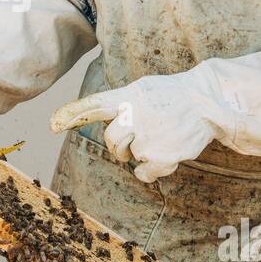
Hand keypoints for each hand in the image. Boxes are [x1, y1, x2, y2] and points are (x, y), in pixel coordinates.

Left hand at [50, 70, 225, 182]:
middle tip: (137, 138)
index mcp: (128, 96)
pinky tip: (166, 154)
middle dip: (120, 145)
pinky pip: (143, 172)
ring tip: (161, 137)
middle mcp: (134, 115)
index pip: (94, 106)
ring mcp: (147, 137)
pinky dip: (151, 169)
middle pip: (111, 140)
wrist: (208, 102)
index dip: (71, 115)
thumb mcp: (143, 89)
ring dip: (140, 152)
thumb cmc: (172, 96)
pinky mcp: (160, 157)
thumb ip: (119, 103)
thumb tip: (92, 118)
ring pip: (129, 155)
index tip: (52, 125)